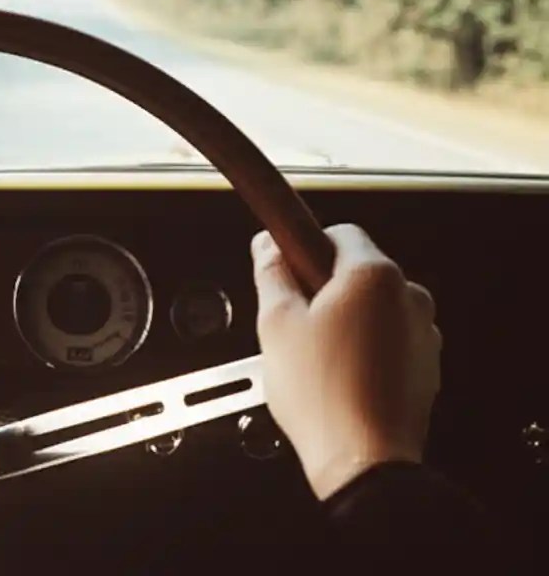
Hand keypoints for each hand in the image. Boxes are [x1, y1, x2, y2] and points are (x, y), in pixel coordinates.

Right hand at [252, 225, 439, 499]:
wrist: (363, 458)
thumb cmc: (323, 395)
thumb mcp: (276, 324)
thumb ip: (271, 273)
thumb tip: (267, 246)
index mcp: (373, 275)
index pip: (337, 233)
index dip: (303, 248)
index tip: (285, 266)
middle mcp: (409, 297)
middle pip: (356, 272)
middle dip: (323, 290)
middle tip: (293, 322)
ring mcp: (423, 333)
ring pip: (373, 308)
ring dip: (346, 321)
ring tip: (315, 356)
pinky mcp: (426, 365)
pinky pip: (389, 340)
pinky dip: (365, 349)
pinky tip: (338, 375)